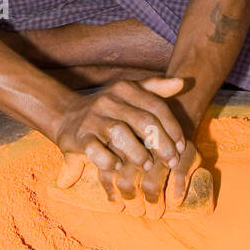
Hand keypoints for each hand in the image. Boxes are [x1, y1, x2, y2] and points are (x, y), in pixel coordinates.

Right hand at [54, 76, 189, 215]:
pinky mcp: (79, 138)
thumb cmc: (108, 109)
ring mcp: (92, 119)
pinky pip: (96, 150)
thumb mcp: (129, 94)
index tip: (182, 147)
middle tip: (171, 161)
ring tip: (147, 165)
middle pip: (143, 121)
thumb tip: (182, 82)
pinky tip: (119, 167)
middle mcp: (109, 101)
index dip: (173, 128)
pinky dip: (109, 160)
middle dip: (162, 144)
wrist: (67, 116)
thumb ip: (155, 89)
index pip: (156, 107)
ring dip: (138, 153)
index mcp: (124, 88)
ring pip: (120, 134)